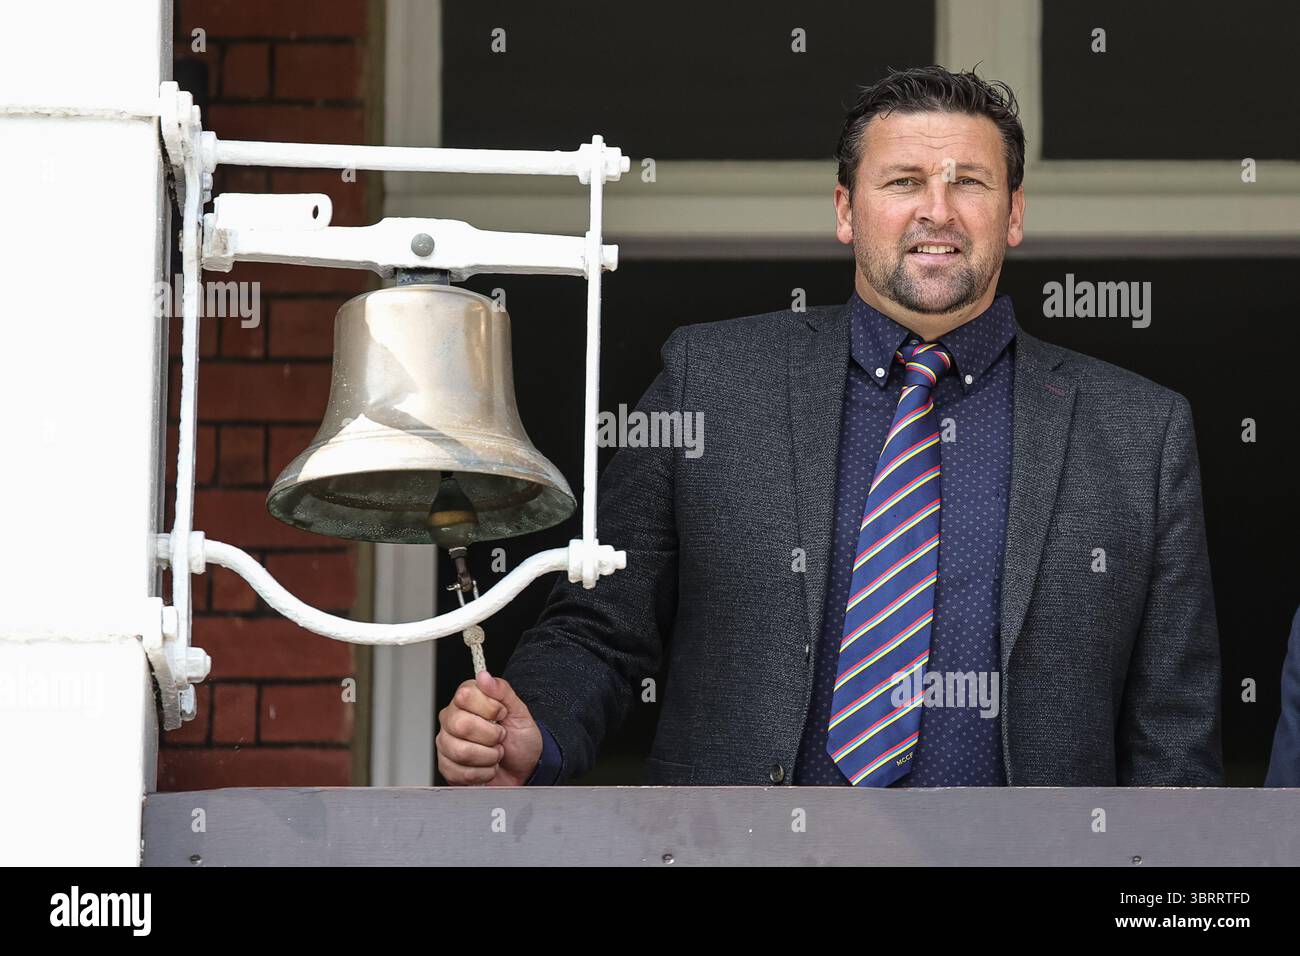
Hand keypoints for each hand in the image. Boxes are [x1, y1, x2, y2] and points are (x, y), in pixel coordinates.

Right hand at [436, 670, 542, 785]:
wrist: (524, 768)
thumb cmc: (520, 738)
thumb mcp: (519, 711)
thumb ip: (502, 691)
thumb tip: (483, 675)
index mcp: (467, 699)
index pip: (465, 696)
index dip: (489, 708)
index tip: (502, 714)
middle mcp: (451, 718)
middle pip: (461, 725)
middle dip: (491, 736)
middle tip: (501, 737)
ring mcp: (446, 742)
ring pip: (461, 751)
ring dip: (489, 757)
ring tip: (495, 753)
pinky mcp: (446, 766)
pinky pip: (459, 772)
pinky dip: (483, 773)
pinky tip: (487, 767)